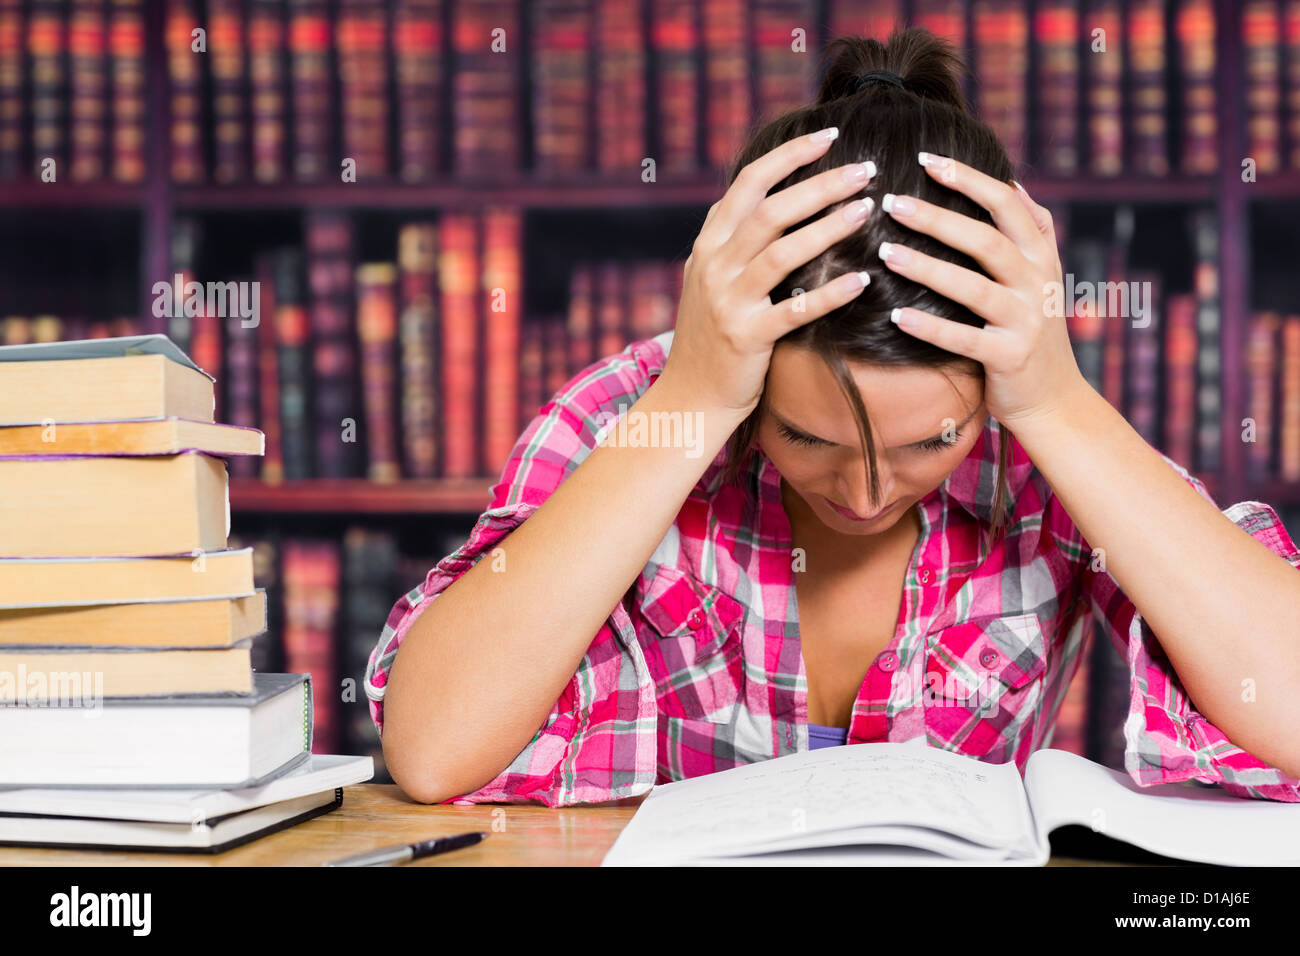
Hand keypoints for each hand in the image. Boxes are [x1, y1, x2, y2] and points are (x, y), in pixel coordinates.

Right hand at [660, 127, 877, 416]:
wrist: (688, 397)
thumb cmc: (712, 337)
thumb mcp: (711, 279)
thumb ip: (734, 240)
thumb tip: (772, 197)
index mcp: (709, 244)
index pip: (748, 183)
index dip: (788, 156)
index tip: (828, 136)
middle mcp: (714, 266)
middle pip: (771, 210)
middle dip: (820, 185)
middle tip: (865, 170)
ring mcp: (728, 302)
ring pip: (782, 252)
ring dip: (829, 227)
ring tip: (868, 210)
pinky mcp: (747, 338)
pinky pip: (795, 309)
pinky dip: (831, 293)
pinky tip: (862, 280)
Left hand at [875, 153, 1089, 428]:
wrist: (1054, 399)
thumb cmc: (1032, 329)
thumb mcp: (1042, 275)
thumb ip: (1032, 230)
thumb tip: (1012, 181)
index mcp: (1040, 255)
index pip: (1007, 203)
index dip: (969, 179)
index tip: (926, 159)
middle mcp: (1037, 282)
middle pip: (986, 240)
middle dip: (938, 218)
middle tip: (892, 202)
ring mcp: (1026, 321)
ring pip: (974, 287)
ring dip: (927, 268)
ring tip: (886, 253)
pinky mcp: (1009, 358)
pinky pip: (965, 339)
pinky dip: (931, 327)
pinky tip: (896, 316)